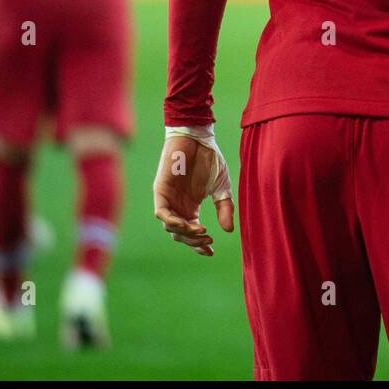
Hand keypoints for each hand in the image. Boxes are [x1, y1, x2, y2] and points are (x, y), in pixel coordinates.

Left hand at [153, 128, 234, 256]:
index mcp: (190, 206)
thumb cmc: (209, 158)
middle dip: (193, 241)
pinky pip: (162, 213)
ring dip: (185, 233)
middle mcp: (177, 205)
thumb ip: (225, 208)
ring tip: (202, 231)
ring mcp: (167, 198)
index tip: (211, 252)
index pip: (191, 232)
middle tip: (208, 241)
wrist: (198, 136)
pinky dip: (173, 222)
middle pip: (179, 234)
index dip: (199, 244)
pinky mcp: (160, 191)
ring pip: (170, 227)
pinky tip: (189, 223)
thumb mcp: (221, 187)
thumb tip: (228, 231)